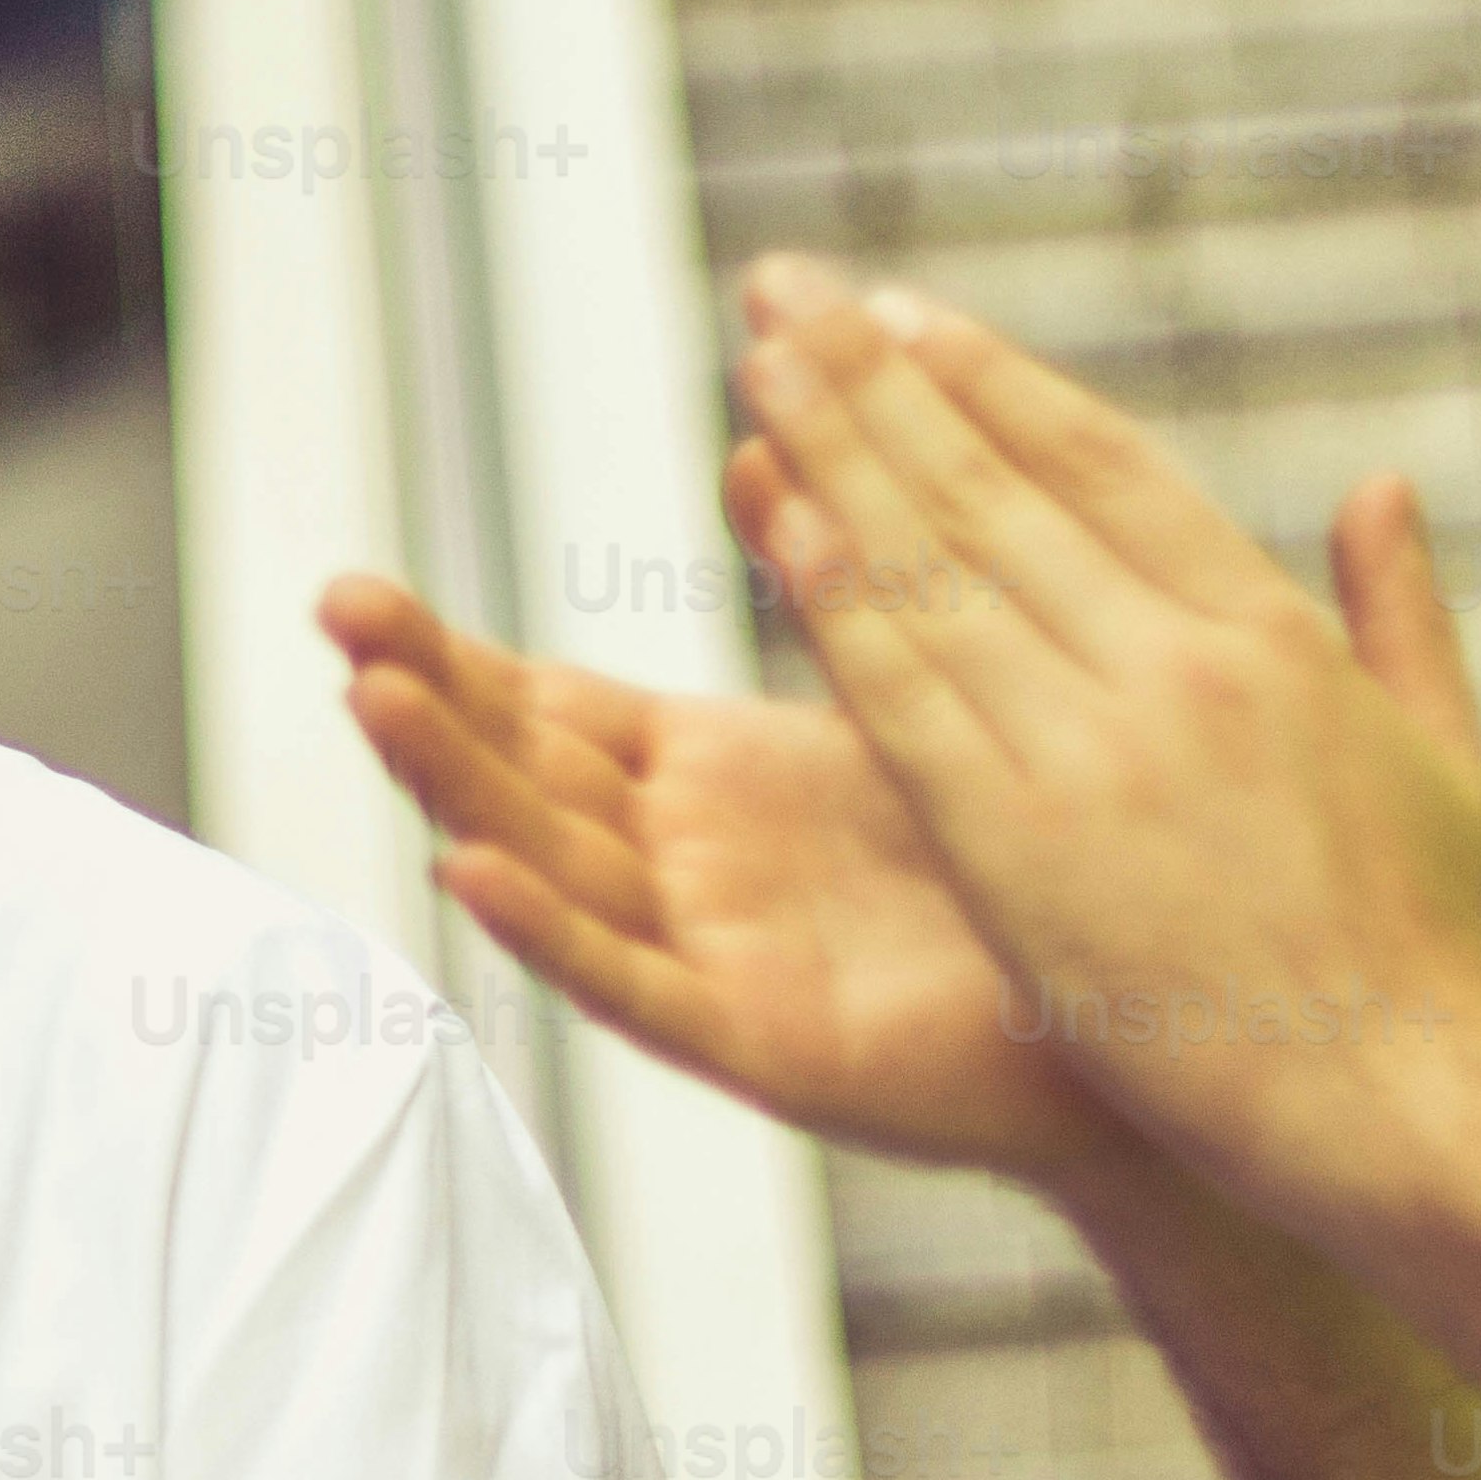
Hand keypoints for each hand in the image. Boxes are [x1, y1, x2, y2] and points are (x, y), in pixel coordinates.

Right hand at [314, 571, 1144, 1199]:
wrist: (1143, 1017)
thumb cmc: (1023, 870)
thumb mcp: (906, 694)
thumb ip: (825, 577)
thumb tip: (766, 441)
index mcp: (709, 783)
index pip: (542, 710)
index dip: (448, 655)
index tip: (356, 596)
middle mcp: (687, 866)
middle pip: (519, 774)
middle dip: (422, 697)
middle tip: (337, 614)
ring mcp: (712, 954)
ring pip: (551, 864)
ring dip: (458, 786)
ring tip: (374, 703)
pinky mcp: (761, 1038)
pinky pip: (635, 985)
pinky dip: (550, 931)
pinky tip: (474, 872)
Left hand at [707, 255, 1480, 1212]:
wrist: (1400, 1100)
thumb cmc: (1428, 952)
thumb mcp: (1445, 759)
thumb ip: (1400, 614)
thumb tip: (1383, 485)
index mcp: (1270, 633)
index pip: (1108, 464)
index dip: (996, 382)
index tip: (906, 318)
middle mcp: (1176, 663)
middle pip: (997, 486)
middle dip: (879, 379)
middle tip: (784, 290)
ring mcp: (1094, 748)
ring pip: (936, 568)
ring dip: (834, 452)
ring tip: (754, 361)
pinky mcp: (1018, 843)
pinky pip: (903, 697)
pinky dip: (835, 598)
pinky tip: (773, 516)